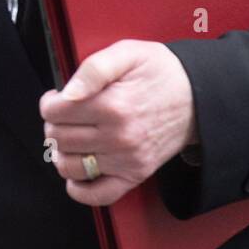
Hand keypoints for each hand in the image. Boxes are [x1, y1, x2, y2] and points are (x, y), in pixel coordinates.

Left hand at [39, 39, 198, 205]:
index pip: (55, 112)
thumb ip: (94, 68)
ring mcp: (127, 160)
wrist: (198, 97)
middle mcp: (119, 137)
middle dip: (54, 124)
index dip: (49, 102)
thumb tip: (68, 93)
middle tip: (66, 115)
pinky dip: (79, 189)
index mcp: (113, 105)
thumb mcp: (129, 53)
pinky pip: (97, 195)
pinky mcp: (135, 175)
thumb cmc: (161, 73)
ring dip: (61, 152)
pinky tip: (77, 170)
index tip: (57, 98)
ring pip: (69, 166)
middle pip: (59, 138)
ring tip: (71, 137)